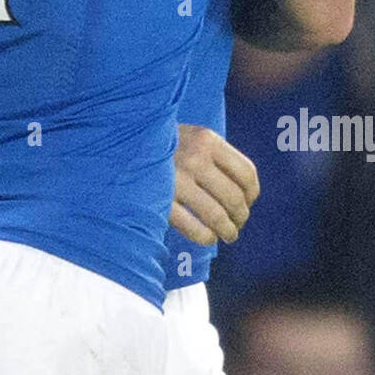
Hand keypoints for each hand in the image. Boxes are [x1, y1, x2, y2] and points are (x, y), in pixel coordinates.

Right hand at [169, 124, 259, 246]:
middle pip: (233, 197)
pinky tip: (209, 238)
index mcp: (206, 139)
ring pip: (217, 216)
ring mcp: (176, 180)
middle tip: (238, 224)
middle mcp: (194, 157)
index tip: (249, 202)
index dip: (252, 193)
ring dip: (228, 231)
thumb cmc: (164, 145)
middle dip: (241, 216)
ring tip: (229, 235)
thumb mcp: (191, 136)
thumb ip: (216, 155)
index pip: (246, 172)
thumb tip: (247, 191)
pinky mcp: (161, 201)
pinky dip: (207, 238)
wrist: (122, 144)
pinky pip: (195, 228)